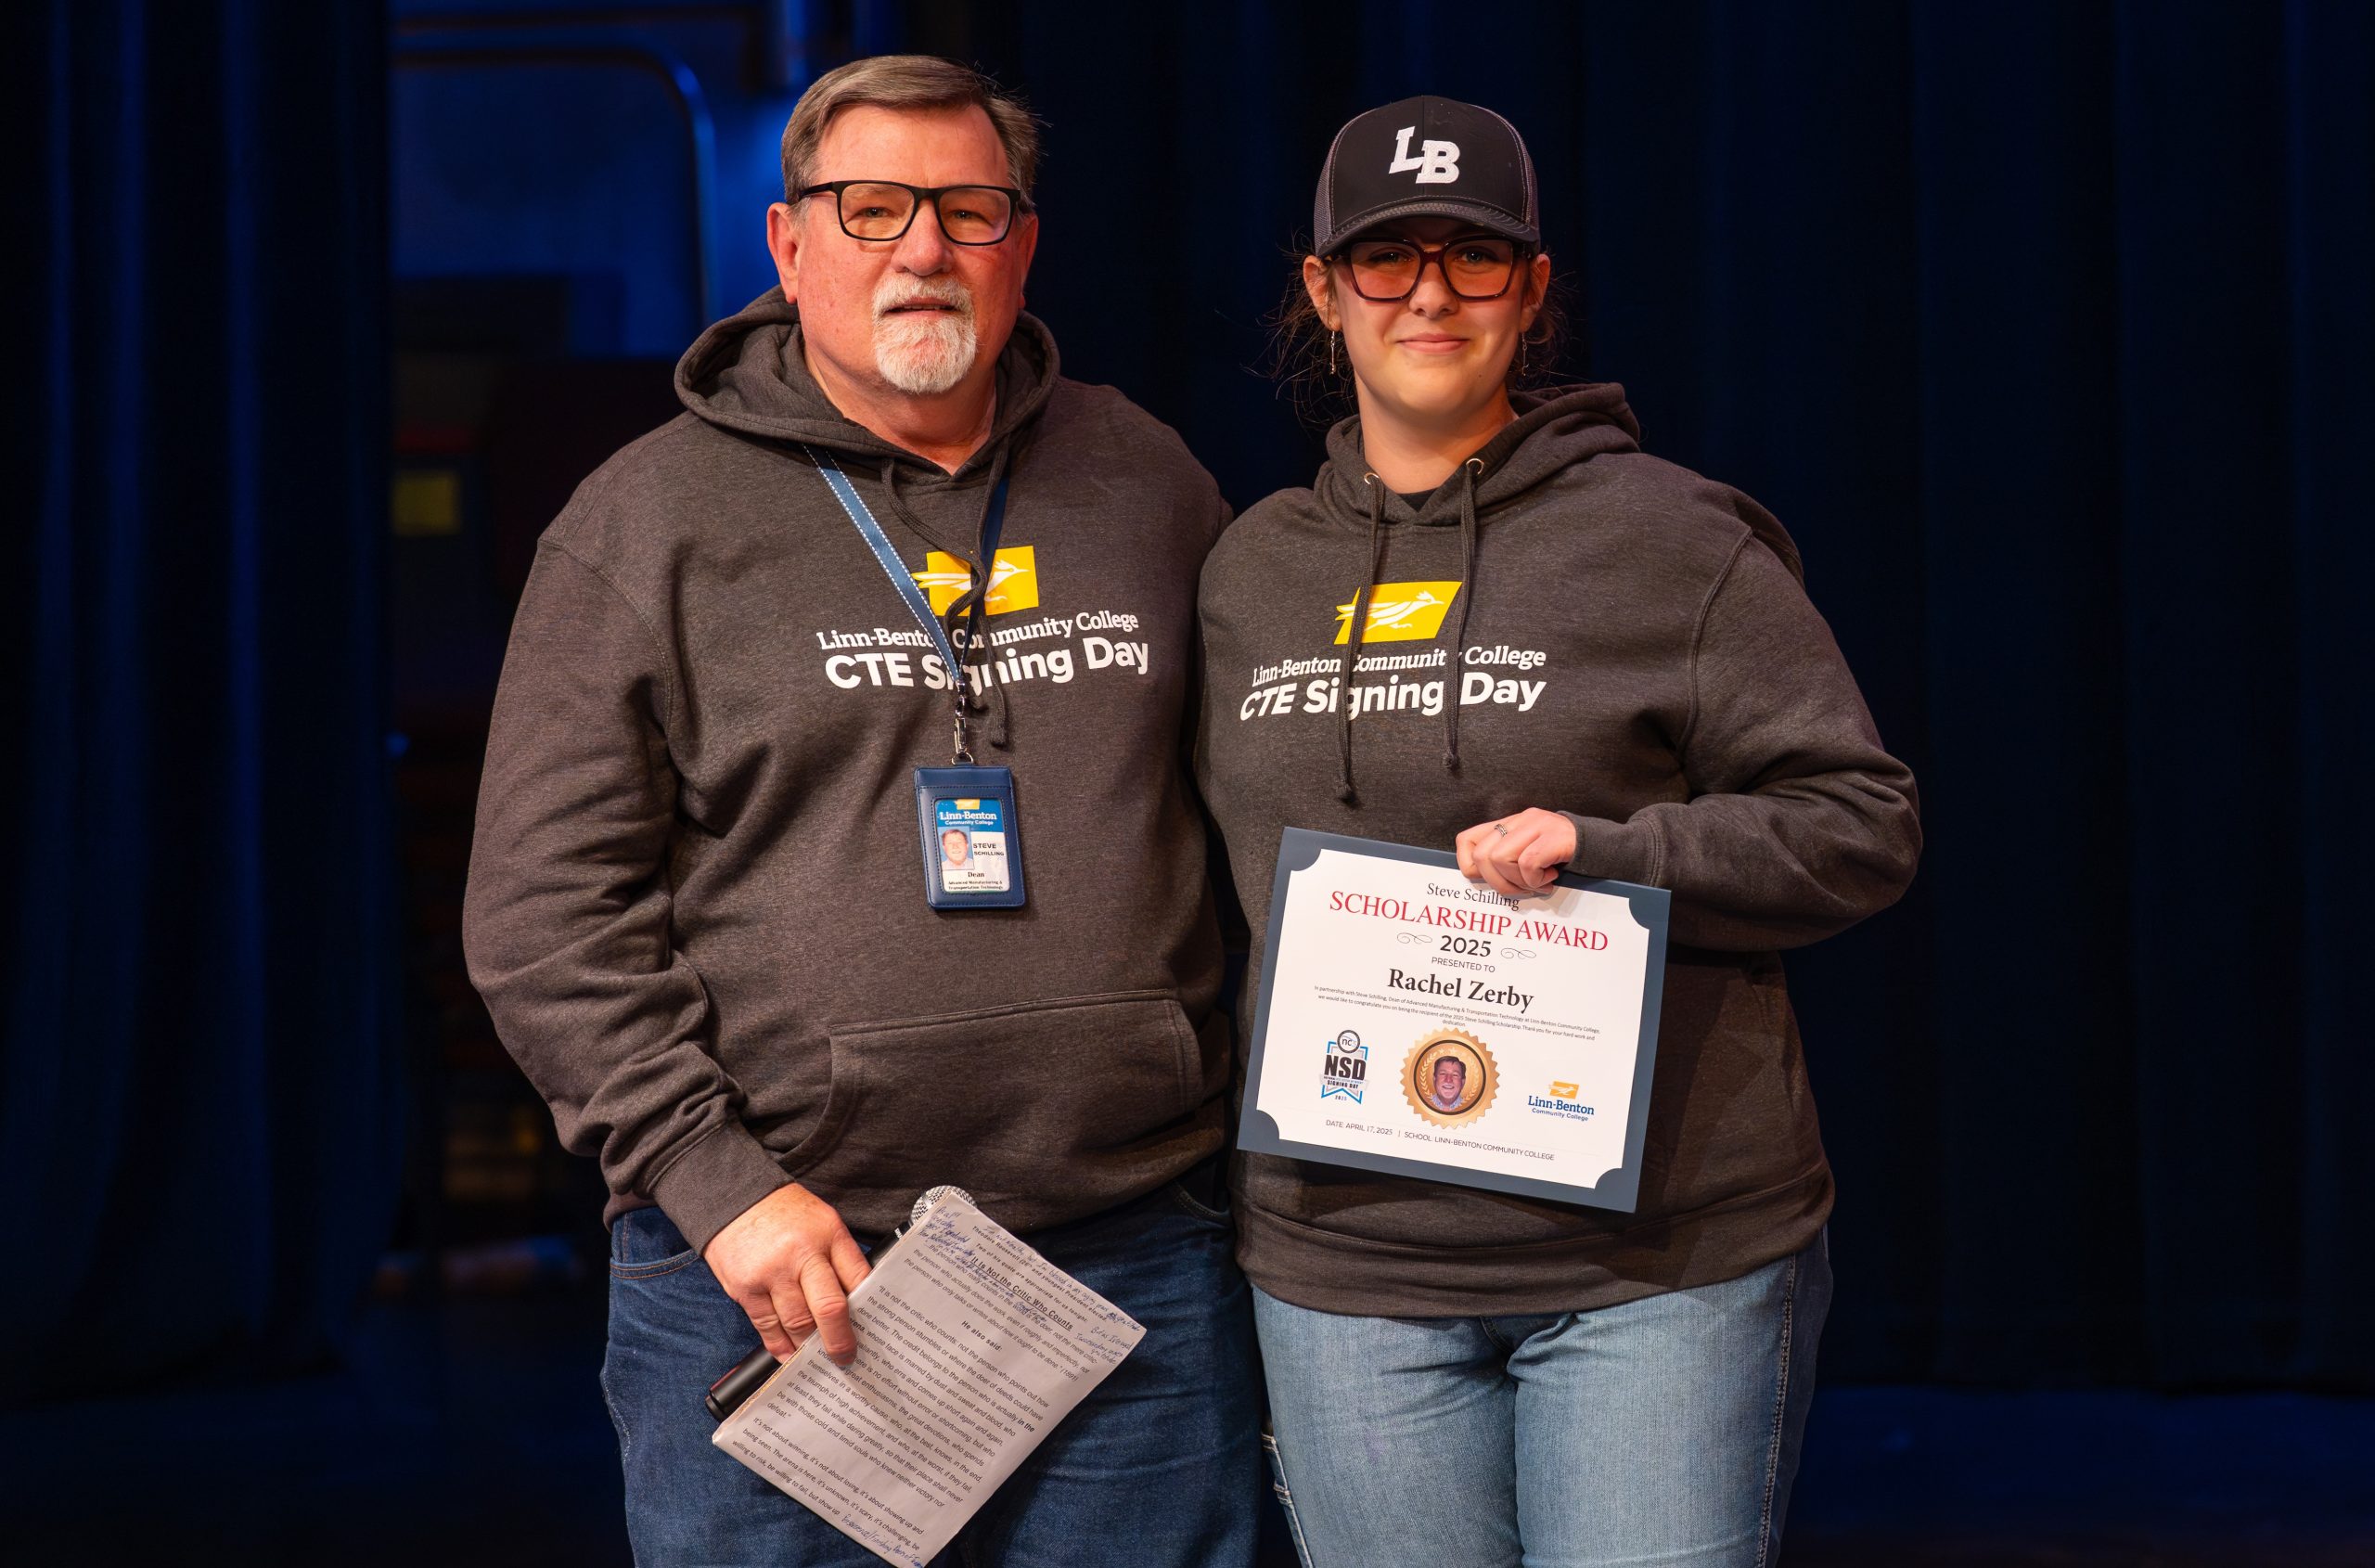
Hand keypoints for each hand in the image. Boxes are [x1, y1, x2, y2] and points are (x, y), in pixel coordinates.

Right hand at [702, 1183, 869, 1364]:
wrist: (733, 1196)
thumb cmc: (784, 1213)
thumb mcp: (822, 1222)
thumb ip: (838, 1257)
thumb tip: (855, 1301)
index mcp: (828, 1234)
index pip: (858, 1278)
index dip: (868, 1310)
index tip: (872, 1331)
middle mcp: (801, 1254)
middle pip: (829, 1309)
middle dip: (840, 1341)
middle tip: (846, 1358)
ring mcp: (771, 1273)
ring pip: (797, 1324)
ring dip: (809, 1347)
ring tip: (817, 1359)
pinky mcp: (745, 1288)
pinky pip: (766, 1327)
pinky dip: (779, 1346)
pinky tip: (789, 1355)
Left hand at [1455, 808, 1576, 897]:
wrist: (1601, 845)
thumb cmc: (1561, 856)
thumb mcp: (1527, 853)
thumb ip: (1505, 859)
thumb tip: (1478, 878)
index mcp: (1508, 825)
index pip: (1466, 840)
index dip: (1468, 866)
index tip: (1491, 880)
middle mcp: (1519, 820)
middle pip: (1482, 856)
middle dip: (1499, 883)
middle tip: (1522, 888)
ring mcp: (1537, 825)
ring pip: (1501, 859)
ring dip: (1519, 882)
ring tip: (1538, 882)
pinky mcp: (1554, 836)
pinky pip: (1528, 863)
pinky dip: (1536, 880)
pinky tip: (1550, 878)